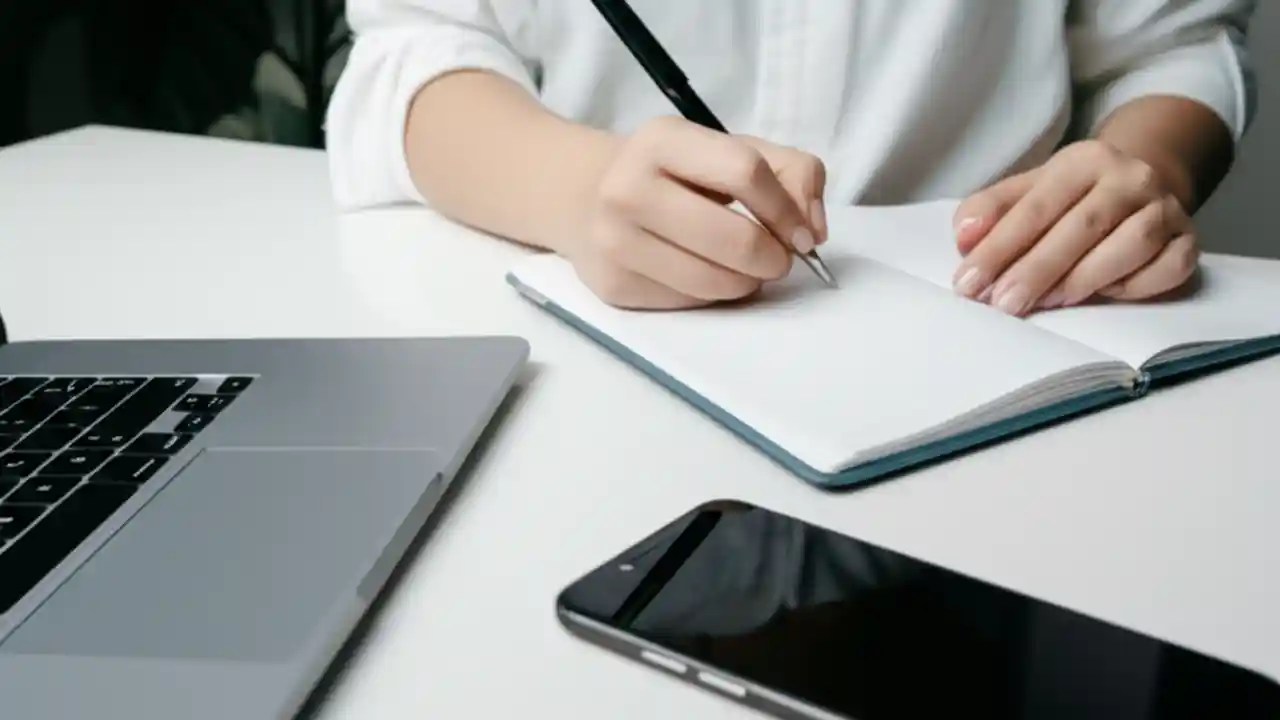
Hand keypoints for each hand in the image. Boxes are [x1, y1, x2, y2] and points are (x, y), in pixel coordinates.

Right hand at [569, 116, 826, 308]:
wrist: (585, 197)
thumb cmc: (672, 173)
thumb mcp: (726, 149)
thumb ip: (789, 171)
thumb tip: (813, 230)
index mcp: (661, 141)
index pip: (745, 172)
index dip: (786, 209)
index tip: (801, 232)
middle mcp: (628, 188)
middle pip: (737, 239)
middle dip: (774, 257)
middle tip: (778, 258)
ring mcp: (615, 241)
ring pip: (716, 282)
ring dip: (748, 282)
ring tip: (743, 267)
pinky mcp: (614, 286)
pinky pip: (690, 302)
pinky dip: (712, 294)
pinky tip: (704, 273)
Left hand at [951, 140, 1198, 315]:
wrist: (1139, 186)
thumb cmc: (1071, 200)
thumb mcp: (1028, 192)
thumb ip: (991, 211)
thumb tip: (964, 236)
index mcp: (1083, 160)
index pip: (1036, 206)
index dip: (999, 248)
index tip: (969, 284)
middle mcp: (1130, 178)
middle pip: (1081, 227)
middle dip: (1037, 270)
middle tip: (1004, 305)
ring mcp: (1166, 208)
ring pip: (1131, 245)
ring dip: (1085, 279)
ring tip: (1048, 303)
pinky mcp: (1188, 240)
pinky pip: (1168, 268)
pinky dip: (1137, 286)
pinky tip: (1106, 296)